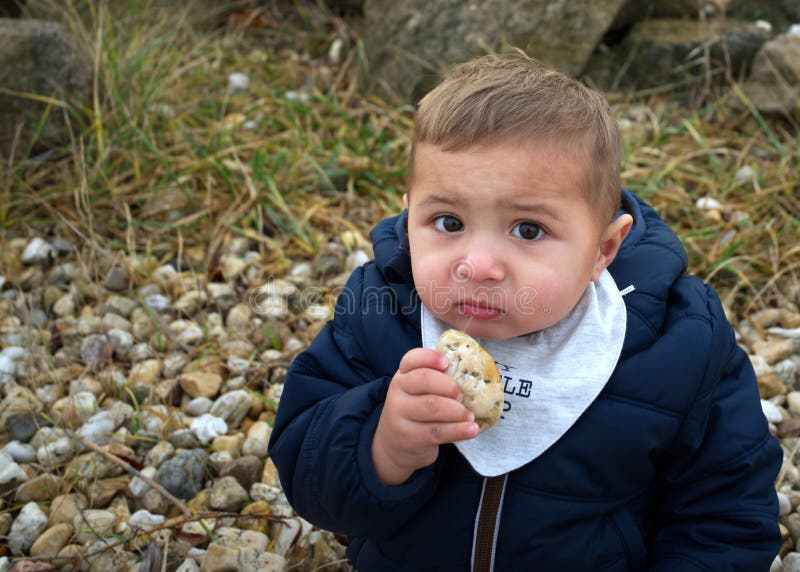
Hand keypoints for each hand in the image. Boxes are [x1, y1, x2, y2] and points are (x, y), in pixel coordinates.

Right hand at [371, 348, 478, 484]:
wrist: (395, 444)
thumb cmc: (416, 411)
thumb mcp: (418, 392)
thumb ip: (437, 381)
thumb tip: (470, 378)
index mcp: (403, 375)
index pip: (411, 359)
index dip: (430, 357)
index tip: (447, 362)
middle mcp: (397, 391)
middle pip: (423, 379)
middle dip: (449, 386)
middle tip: (461, 396)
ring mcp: (400, 414)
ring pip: (432, 406)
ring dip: (457, 410)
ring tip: (469, 415)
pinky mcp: (409, 437)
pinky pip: (437, 431)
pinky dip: (458, 430)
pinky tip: (471, 429)